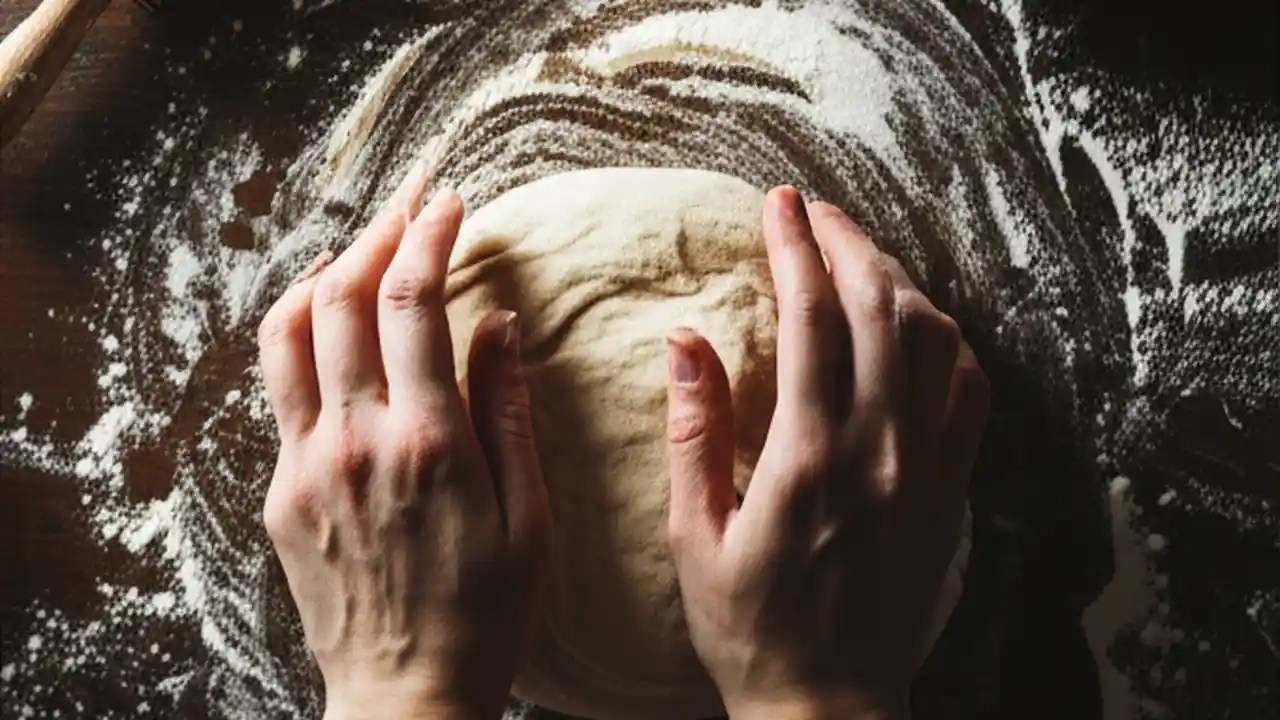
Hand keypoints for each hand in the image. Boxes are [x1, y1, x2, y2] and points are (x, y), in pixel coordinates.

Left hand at [257, 164, 551, 719]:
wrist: (405, 697)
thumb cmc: (486, 615)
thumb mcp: (530, 517)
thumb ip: (508, 411)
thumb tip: (500, 324)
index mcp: (426, 442)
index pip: (414, 298)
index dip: (431, 232)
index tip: (452, 201)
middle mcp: (354, 440)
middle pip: (340, 294)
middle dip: (377, 230)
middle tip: (412, 203)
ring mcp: (305, 465)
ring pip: (286, 331)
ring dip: (321, 272)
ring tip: (360, 250)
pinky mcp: (281, 492)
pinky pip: (279, 389)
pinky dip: (301, 335)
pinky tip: (332, 330)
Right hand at [663, 187, 988, 719]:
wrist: (826, 703)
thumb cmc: (746, 625)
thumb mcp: (692, 534)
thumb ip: (692, 430)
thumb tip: (685, 338)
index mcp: (809, 460)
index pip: (811, 318)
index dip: (795, 246)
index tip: (776, 203)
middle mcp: (880, 454)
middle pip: (881, 308)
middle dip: (848, 242)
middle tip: (815, 210)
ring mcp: (926, 472)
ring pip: (934, 339)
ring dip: (898, 280)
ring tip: (858, 254)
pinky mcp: (951, 494)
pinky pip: (969, 392)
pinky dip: (947, 340)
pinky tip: (917, 322)